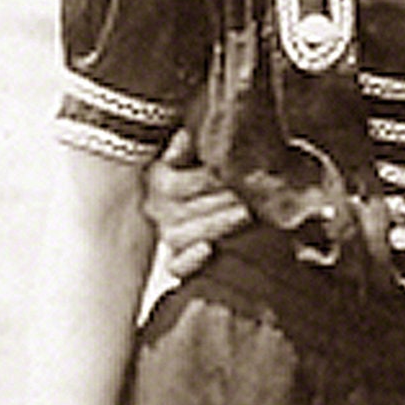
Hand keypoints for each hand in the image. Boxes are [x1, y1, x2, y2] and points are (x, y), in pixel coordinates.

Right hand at [144, 131, 246, 273]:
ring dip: (215, 225)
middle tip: (247, 195)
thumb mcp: (202, 148)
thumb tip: (183, 139)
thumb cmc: (220, 163)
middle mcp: (157, 208)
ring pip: (177, 237)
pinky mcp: (179, 258)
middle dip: (219, 201)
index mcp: (157, 177)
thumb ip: (189, 143)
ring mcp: (167, 234)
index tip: (231, 174)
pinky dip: (190, 261)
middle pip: (179, 211)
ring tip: (246, 213)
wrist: (238, 190)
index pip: (174, 185)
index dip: (205, 180)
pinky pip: (175, 266)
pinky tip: (209, 250)